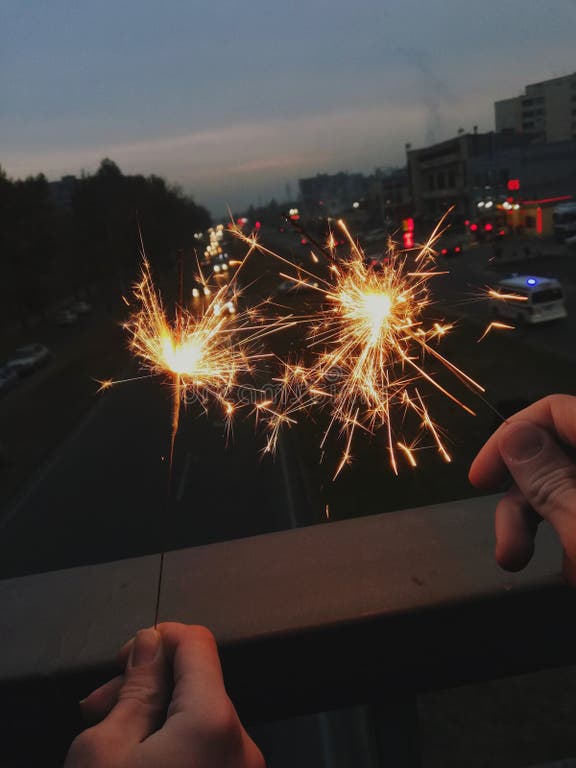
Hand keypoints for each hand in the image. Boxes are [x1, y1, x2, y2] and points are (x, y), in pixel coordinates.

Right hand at [65, 623, 263, 767]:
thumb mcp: (104, 751)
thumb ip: (134, 688)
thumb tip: (149, 644)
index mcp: (214, 723)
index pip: (198, 642)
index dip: (158, 639)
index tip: (127, 655)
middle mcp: (241, 747)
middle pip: (197, 684)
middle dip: (148, 686)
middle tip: (101, 706)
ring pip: (200, 719)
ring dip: (157, 719)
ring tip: (110, 740)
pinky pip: (206, 749)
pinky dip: (173, 746)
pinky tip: (135, 759)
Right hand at [469, 394, 575, 584]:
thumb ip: (551, 482)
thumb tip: (513, 435)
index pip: (554, 410)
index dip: (510, 438)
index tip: (478, 483)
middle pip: (557, 457)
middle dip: (528, 508)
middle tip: (510, 555)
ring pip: (571, 492)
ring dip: (554, 535)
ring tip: (570, 579)